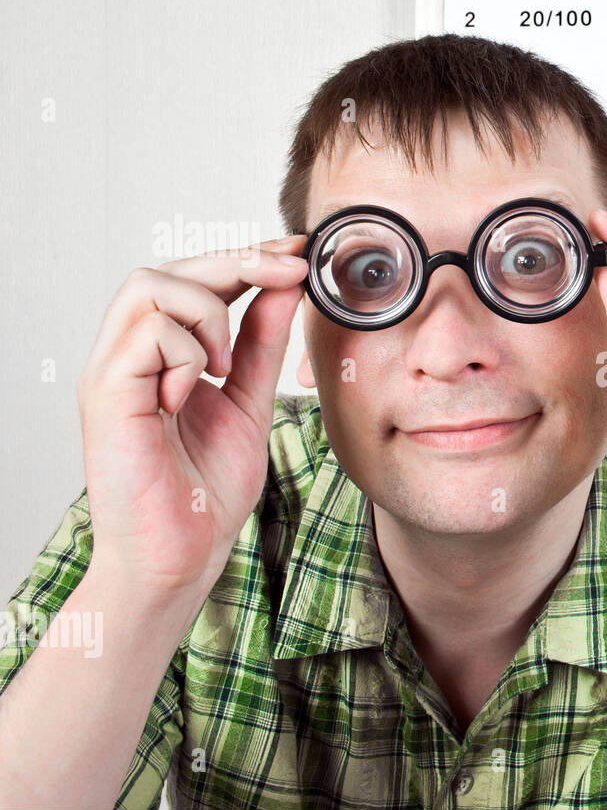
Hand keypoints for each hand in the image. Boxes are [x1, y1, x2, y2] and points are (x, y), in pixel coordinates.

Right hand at [76, 236, 308, 595]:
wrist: (182, 556)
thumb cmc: (205, 493)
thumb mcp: (250, 401)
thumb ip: (260, 344)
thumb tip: (285, 287)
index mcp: (160, 355)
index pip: (194, 279)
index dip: (246, 258)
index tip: (298, 254)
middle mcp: (128, 355)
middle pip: (169, 269)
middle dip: (238, 261)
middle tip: (290, 272)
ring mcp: (112, 372)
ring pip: (150, 285)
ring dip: (208, 311)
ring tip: (227, 366)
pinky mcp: (105, 394)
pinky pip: (146, 333)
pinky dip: (187, 354)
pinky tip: (197, 392)